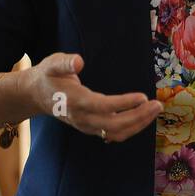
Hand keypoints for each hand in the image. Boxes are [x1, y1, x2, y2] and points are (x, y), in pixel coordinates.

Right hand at [29, 52, 161, 142]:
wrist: (37, 95)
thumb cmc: (49, 76)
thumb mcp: (52, 63)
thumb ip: (65, 62)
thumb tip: (79, 61)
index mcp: (75, 101)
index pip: (102, 106)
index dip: (123, 104)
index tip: (142, 96)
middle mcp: (82, 118)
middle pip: (114, 125)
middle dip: (138, 117)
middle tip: (157, 104)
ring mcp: (87, 126)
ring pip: (116, 133)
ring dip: (139, 124)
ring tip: (155, 109)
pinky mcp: (91, 129)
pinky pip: (114, 134)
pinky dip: (131, 128)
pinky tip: (145, 117)